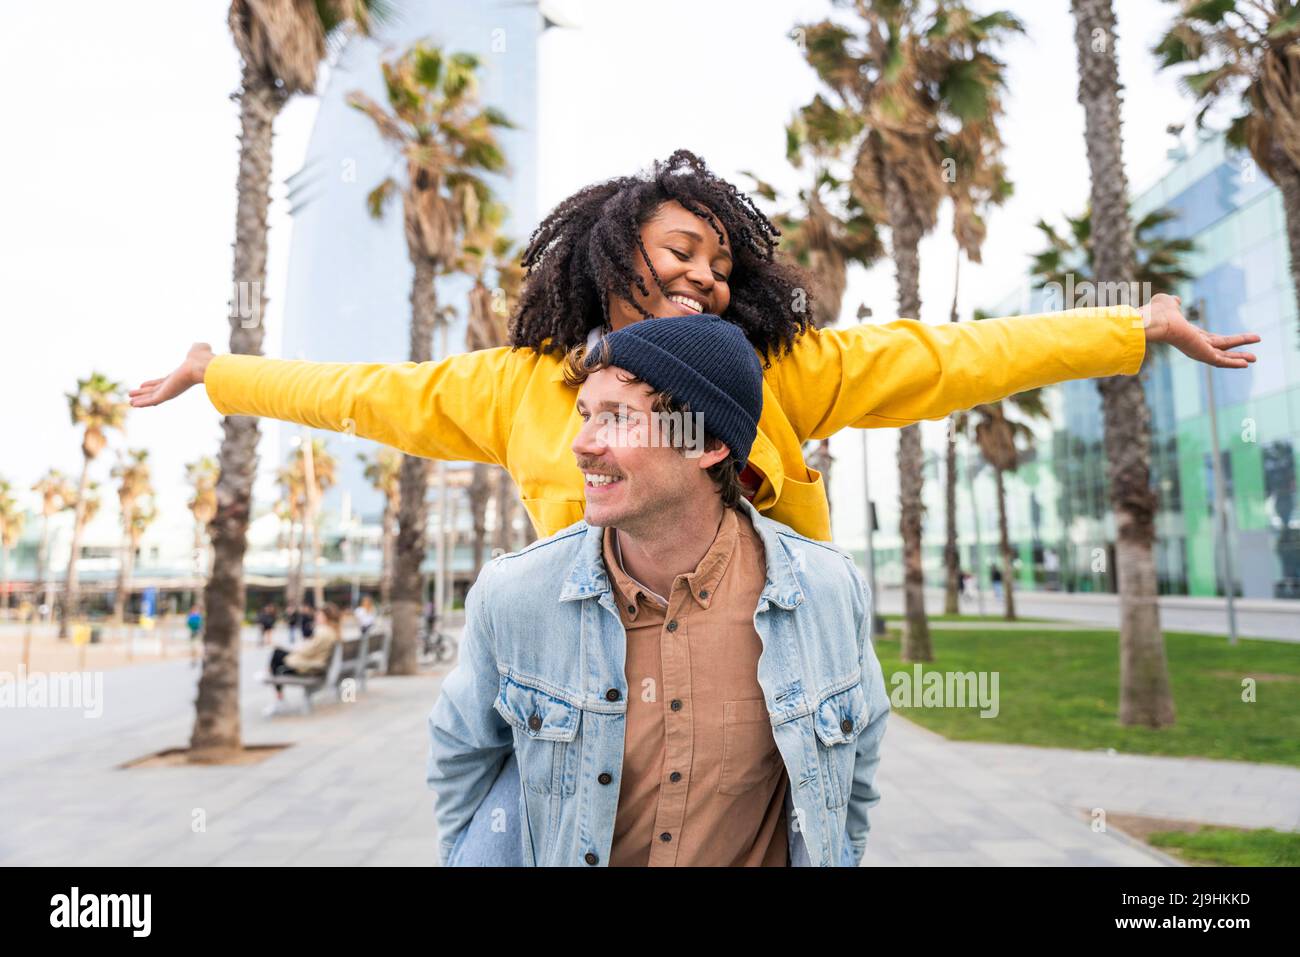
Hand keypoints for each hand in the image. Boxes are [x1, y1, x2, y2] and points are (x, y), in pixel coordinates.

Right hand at [128, 342, 214, 406]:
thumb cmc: (203, 358)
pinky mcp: (167, 395)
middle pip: (155, 391)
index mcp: (179, 376)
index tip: (143, 385)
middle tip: (132, 395)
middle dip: (144, 393)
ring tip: (130, 402)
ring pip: (152, 397)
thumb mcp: (197, 350)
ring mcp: (170, 391)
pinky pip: (152, 400)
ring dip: (141, 399)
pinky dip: (142, 402)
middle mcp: (174, 385)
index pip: (163, 382)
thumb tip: (199, 345)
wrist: (203, 366)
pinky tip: (132, 404)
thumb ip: (196, 348)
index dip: (153, 383)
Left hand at [1140, 293, 1259, 367]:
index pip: (1210, 340)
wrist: (1154, 321)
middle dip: (1236, 352)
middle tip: (1252, 356)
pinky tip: (1246, 363)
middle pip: (1220, 349)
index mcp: (1189, 334)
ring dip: (1239, 357)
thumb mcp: (1168, 303)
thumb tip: (1174, 300)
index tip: (1236, 341)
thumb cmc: (1158, 312)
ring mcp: (1198, 350)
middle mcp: (1194, 344)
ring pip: (1223, 355)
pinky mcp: (1201, 353)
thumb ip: (1173, 303)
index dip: (1224, 341)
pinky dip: (1233, 362)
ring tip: (1255, 359)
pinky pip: (1220, 360)